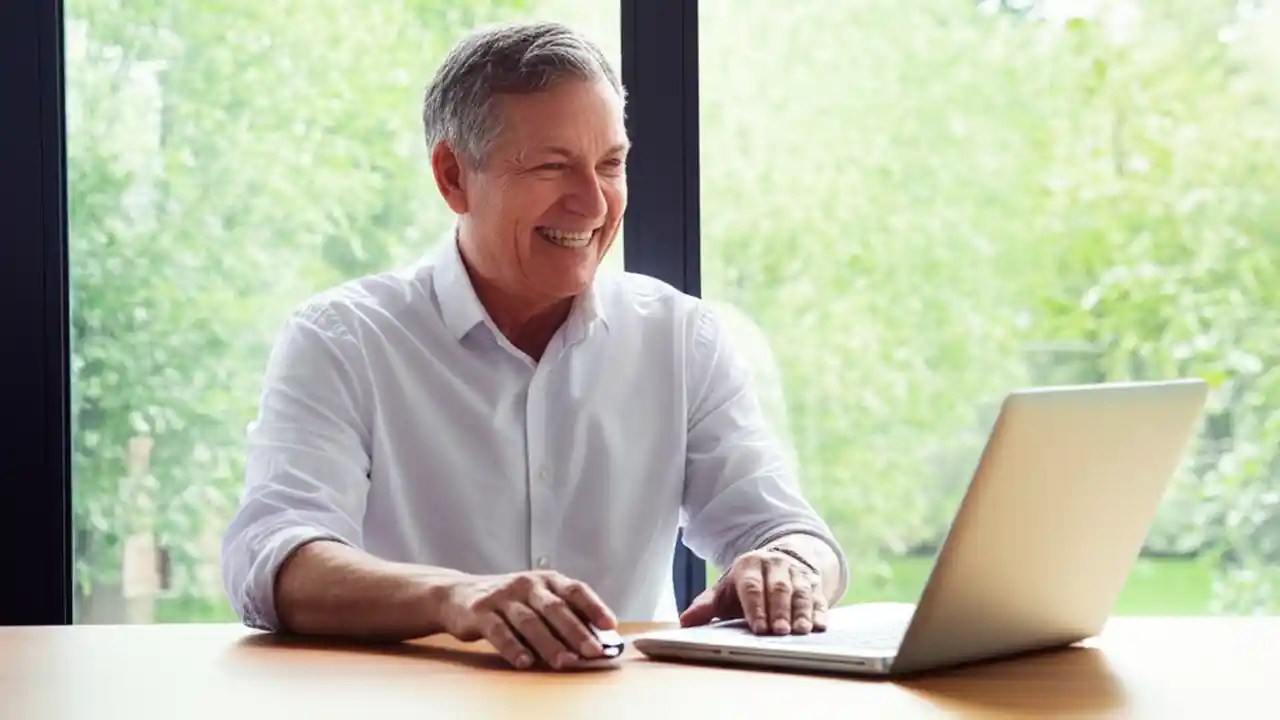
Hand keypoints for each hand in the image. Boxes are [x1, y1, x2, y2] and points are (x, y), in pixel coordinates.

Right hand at [438, 570, 617, 669]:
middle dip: (576, 631)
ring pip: (529, 621)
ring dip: (549, 643)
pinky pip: (498, 631)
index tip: (611, 626)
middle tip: (593, 651)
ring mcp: (503, 597)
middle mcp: (527, 584)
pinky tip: (524, 662)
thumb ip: (563, 614)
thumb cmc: (509, 602)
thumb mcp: (537, 599)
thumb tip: (598, 639)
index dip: (595, 607)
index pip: (576, 590)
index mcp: (546, 580)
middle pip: (555, 608)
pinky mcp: (480, 612)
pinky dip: (512, 647)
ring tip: (564, 662)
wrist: (458, 594)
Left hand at [678, 548, 826, 634]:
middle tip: (780, 632)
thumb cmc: (745, 585)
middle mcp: (775, 565)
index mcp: (749, 566)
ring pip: (801, 592)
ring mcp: (796, 572)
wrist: (775, 563)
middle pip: (779, 589)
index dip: (756, 608)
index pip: (752, 587)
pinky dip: (820, 612)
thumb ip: (705, 606)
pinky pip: (818, 597)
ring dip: (802, 612)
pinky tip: (820, 626)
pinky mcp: (814, 583)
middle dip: (780, 611)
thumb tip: (685, 622)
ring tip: (801, 631)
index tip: (758, 628)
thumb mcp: (724, 591)